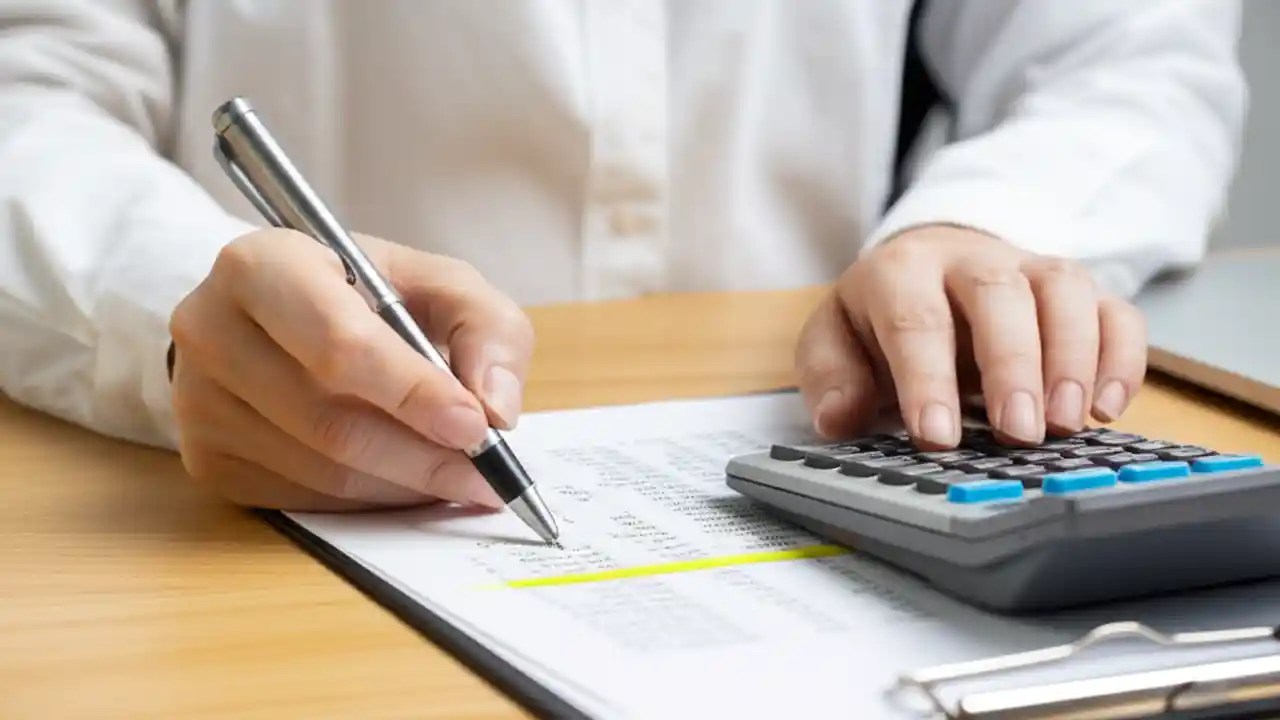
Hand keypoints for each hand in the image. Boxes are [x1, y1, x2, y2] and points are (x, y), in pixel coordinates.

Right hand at [169, 229, 532, 510]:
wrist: (277, 317)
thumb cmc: (364, 295)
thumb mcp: (436, 283)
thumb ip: (486, 328)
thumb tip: (497, 407)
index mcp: (263, 266)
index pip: (339, 344)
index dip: (413, 392)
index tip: (477, 426)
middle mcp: (211, 330)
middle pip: (331, 421)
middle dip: (424, 456)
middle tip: (487, 475)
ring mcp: (199, 401)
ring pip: (322, 470)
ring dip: (405, 485)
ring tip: (460, 477)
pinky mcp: (207, 459)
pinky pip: (303, 499)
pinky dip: (371, 499)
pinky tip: (404, 479)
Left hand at [796, 225, 1145, 447]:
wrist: (930, 268)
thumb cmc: (882, 316)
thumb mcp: (836, 340)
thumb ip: (831, 376)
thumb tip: (838, 418)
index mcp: (902, 271)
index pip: (915, 318)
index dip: (926, 377)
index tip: (936, 435)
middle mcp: (972, 261)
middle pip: (999, 296)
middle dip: (1012, 366)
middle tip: (1019, 433)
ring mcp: (1031, 270)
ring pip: (1064, 291)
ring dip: (1072, 359)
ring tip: (1066, 425)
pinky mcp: (1080, 293)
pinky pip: (1116, 311)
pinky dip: (1121, 359)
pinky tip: (1108, 409)